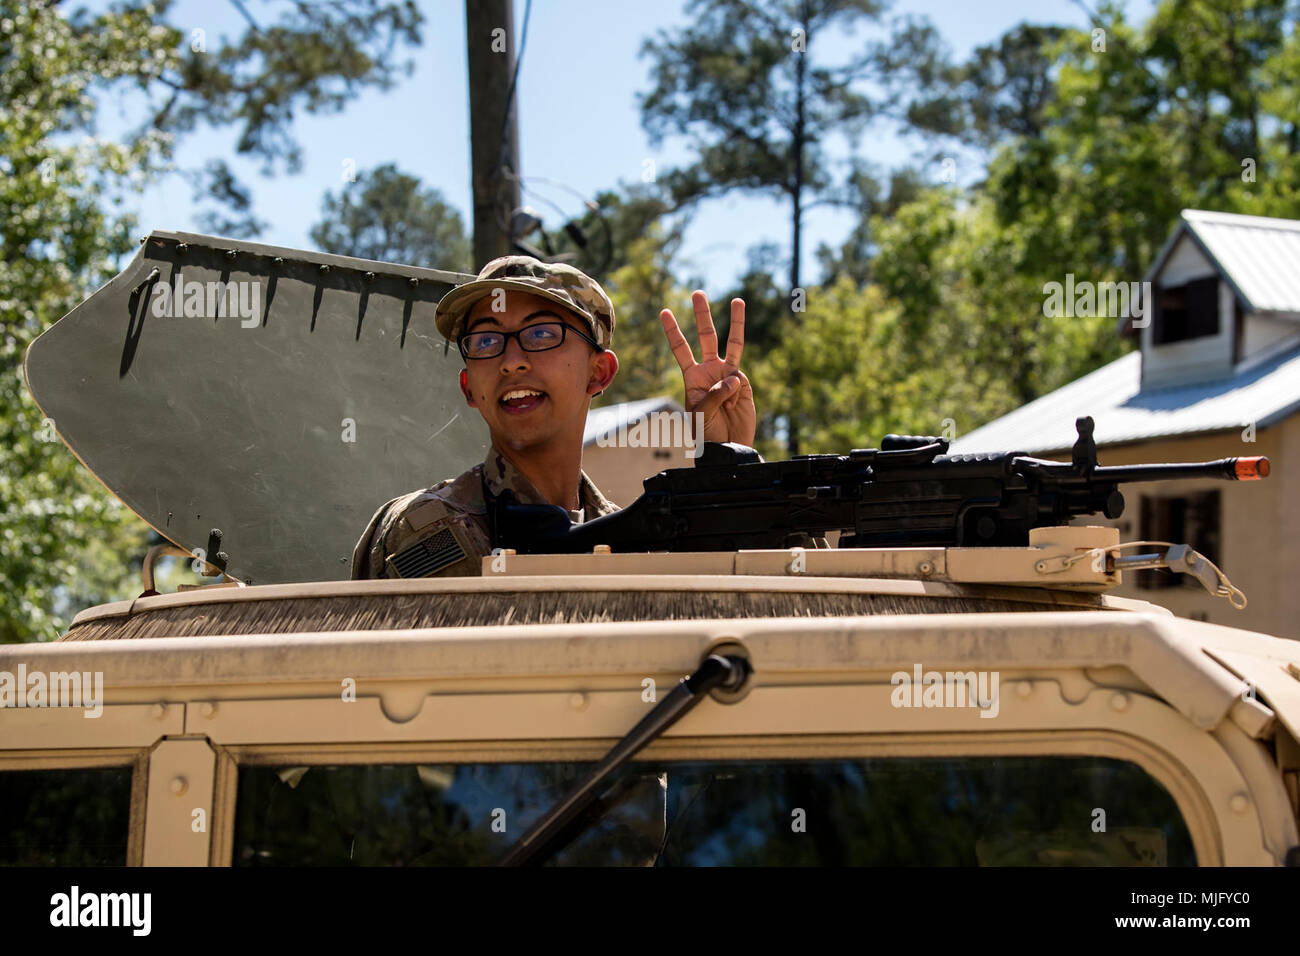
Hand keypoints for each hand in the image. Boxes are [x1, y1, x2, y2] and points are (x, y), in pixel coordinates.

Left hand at [660, 291, 756, 447]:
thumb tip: (734, 379)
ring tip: (737, 300)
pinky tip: (733, 395)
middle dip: (702, 315)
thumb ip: (715, 395)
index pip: (681, 349)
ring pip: (732, 343)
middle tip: (697, 293)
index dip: (673, 331)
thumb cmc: (707, 433)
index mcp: (693, 377)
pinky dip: (735, 383)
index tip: (664, 311)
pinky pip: (739, 376)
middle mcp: (710, 371)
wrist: (726, 447)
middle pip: (706, 337)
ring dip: (735, 321)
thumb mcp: (701, 414)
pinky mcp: (744, 384)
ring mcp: (728, 376)